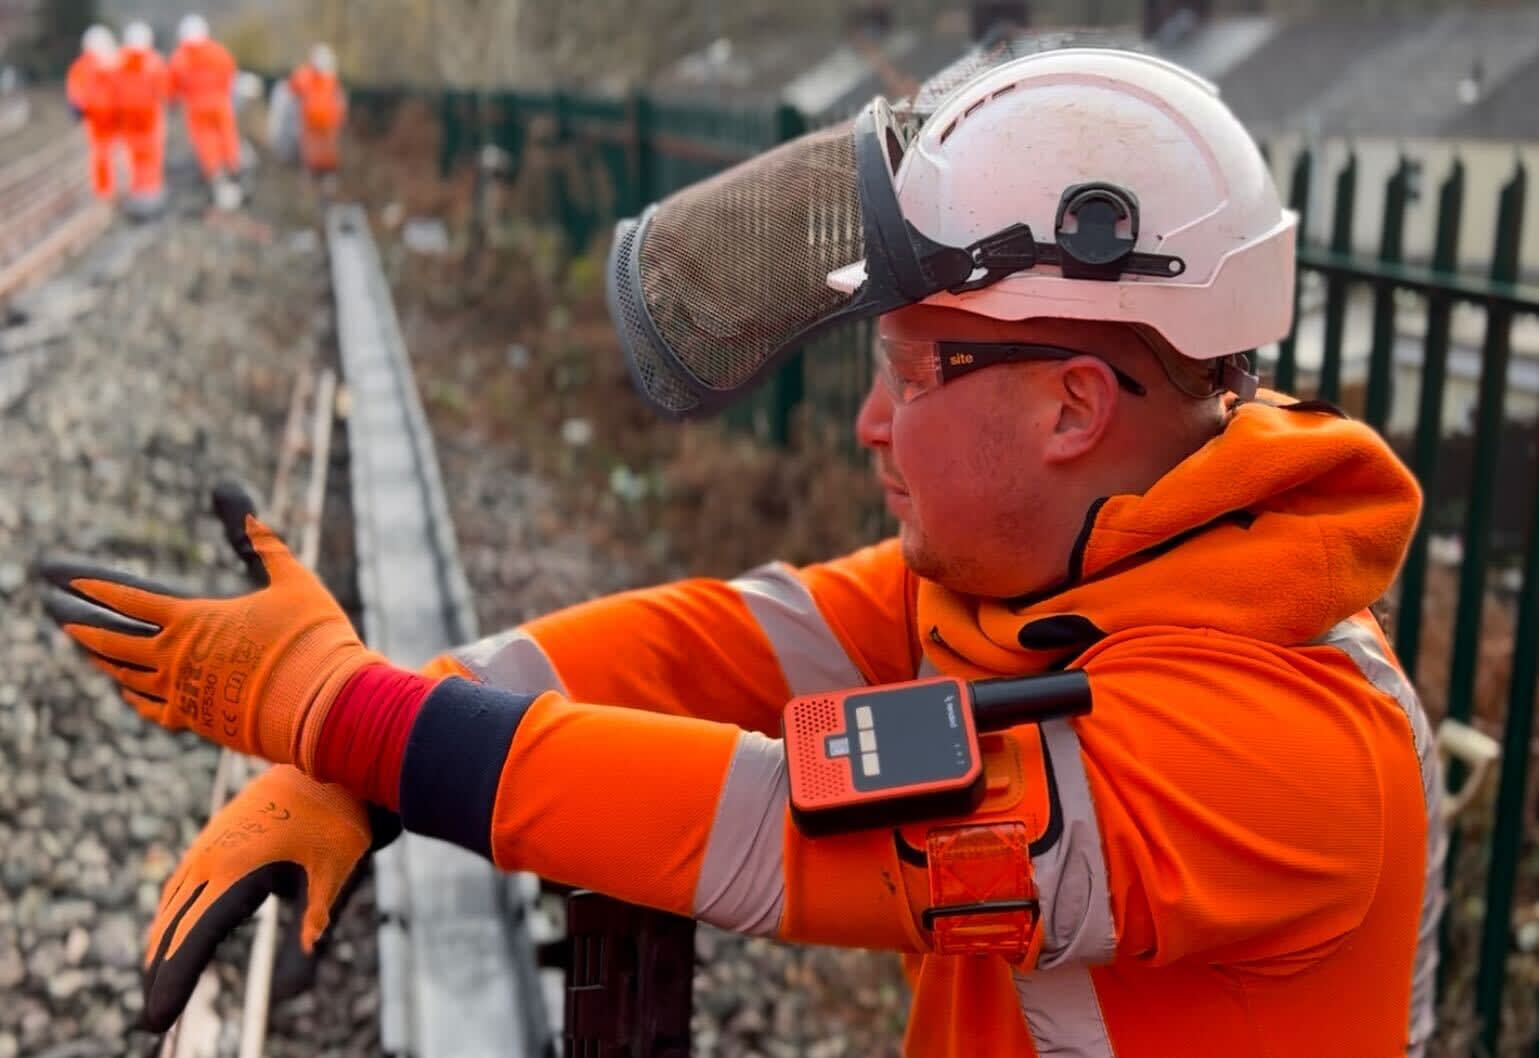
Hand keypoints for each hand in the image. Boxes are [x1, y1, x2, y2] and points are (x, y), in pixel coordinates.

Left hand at [39, 483, 380, 765]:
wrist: (325, 705)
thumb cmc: (311, 637)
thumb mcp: (289, 578)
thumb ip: (258, 538)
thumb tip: (233, 494)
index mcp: (194, 620)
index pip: (129, 599)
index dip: (95, 585)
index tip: (66, 577)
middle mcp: (177, 658)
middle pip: (113, 639)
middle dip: (79, 621)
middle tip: (53, 609)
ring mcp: (183, 693)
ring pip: (125, 674)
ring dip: (101, 657)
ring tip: (85, 645)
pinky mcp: (198, 720)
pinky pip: (150, 708)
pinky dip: (131, 696)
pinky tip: (125, 689)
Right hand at [141, 766, 398, 1031]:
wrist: (330, 759)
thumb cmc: (338, 824)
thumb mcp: (332, 881)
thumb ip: (309, 934)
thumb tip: (291, 996)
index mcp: (236, 872)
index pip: (193, 941)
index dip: (173, 983)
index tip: (156, 1021)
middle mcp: (211, 859)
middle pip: (174, 929)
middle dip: (161, 975)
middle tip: (153, 1022)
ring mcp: (208, 845)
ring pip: (172, 906)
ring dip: (161, 947)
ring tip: (156, 985)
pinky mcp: (214, 837)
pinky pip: (180, 885)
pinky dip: (169, 916)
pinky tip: (171, 932)